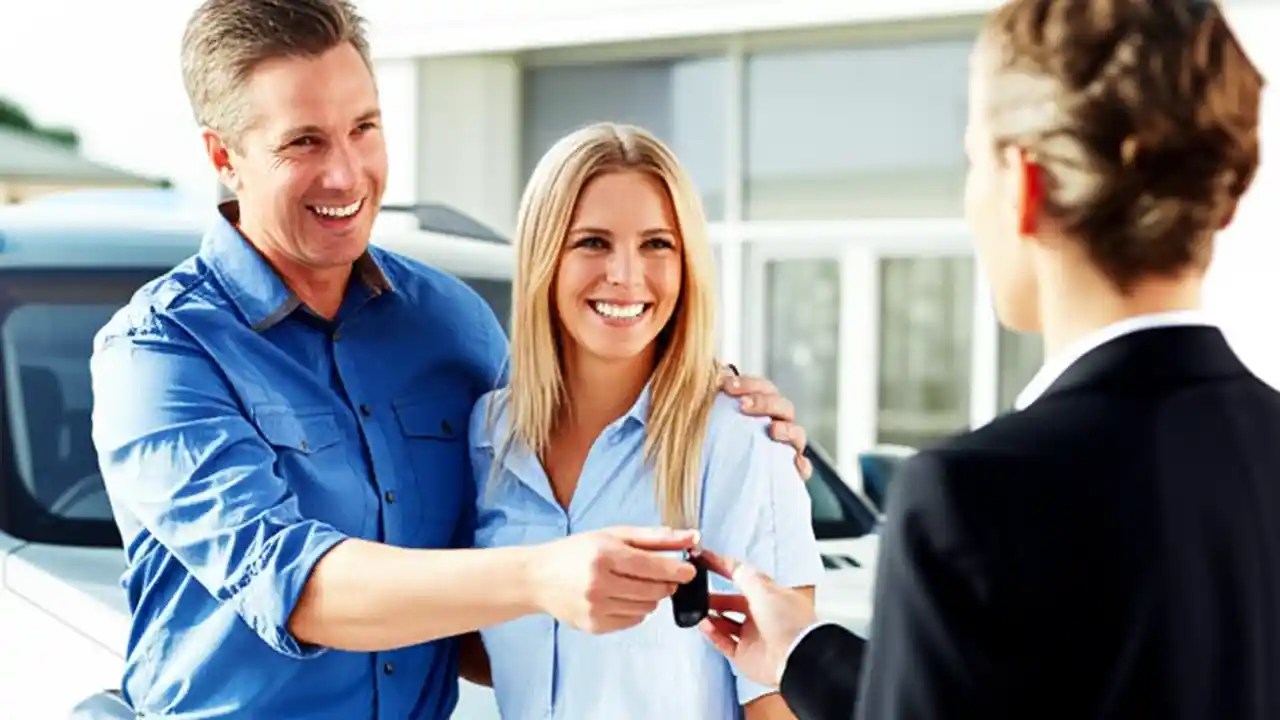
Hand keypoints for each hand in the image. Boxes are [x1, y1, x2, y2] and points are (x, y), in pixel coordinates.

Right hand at [530, 526, 697, 633]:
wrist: (538, 578)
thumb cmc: (577, 551)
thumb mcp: (613, 535)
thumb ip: (655, 537)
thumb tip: (693, 538)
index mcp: (604, 556)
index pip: (653, 567)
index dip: (677, 570)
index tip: (690, 571)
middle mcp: (599, 584)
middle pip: (653, 590)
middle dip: (666, 583)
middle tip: (664, 576)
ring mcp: (596, 608)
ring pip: (647, 607)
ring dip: (652, 596)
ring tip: (635, 583)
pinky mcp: (594, 626)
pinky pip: (633, 620)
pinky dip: (637, 609)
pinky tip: (622, 596)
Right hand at [696, 549, 816, 686]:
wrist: (795, 658)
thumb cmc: (788, 621)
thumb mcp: (764, 589)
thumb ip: (743, 574)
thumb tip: (728, 562)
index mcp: (770, 596)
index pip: (744, 578)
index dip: (724, 568)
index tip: (705, 560)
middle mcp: (762, 616)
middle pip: (732, 602)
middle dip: (715, 597)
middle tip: (698, 590)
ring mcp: (753, 636)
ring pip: (725, 623)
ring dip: (710, 615)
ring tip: (697, 608)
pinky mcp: (745, 655)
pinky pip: (723, 643)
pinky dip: (712, 634)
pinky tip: (704, 624)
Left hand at [718, 367, 811, 478]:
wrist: (720, 483)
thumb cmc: (717, 443)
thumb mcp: (713, 421)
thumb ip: (713, 400)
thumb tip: (706, 376)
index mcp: (764, 408)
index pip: (764, 388)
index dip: (749, 384)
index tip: (726, 385)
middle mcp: (779, 424)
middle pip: (782, 406)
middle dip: (764, 403)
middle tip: (743, 406)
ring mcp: (787, 448)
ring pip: (797, 434)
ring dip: (787, 430)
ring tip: (772, 431)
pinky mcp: (791, 472)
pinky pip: (803, 468)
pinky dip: (802, 465)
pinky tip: (794, 463)